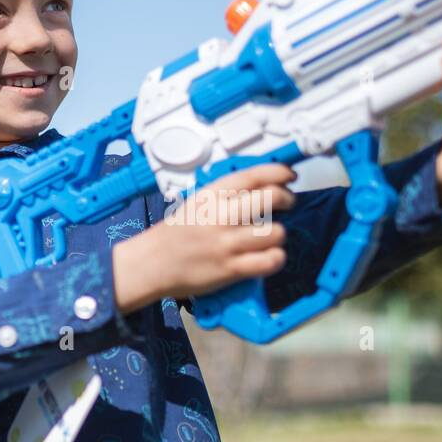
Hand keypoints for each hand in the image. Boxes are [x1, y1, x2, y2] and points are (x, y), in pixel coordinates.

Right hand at [112, 163, 296, 313]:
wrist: (151, 263)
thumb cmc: (175, 234)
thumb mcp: (197, 202)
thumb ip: (226, 195)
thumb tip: (261, 187)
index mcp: (212, 195)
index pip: (254, 175)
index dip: (279, 172)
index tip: (290, 176)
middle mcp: (222, 216)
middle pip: (273, 198)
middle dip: (287, 199)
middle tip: (287, 204)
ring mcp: (227, 243)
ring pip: (277, 231)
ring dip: (280, 234)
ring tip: (272, 236)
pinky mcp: (231, 269)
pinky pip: (270, 261)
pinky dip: (276, 258)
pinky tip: (270, 256)